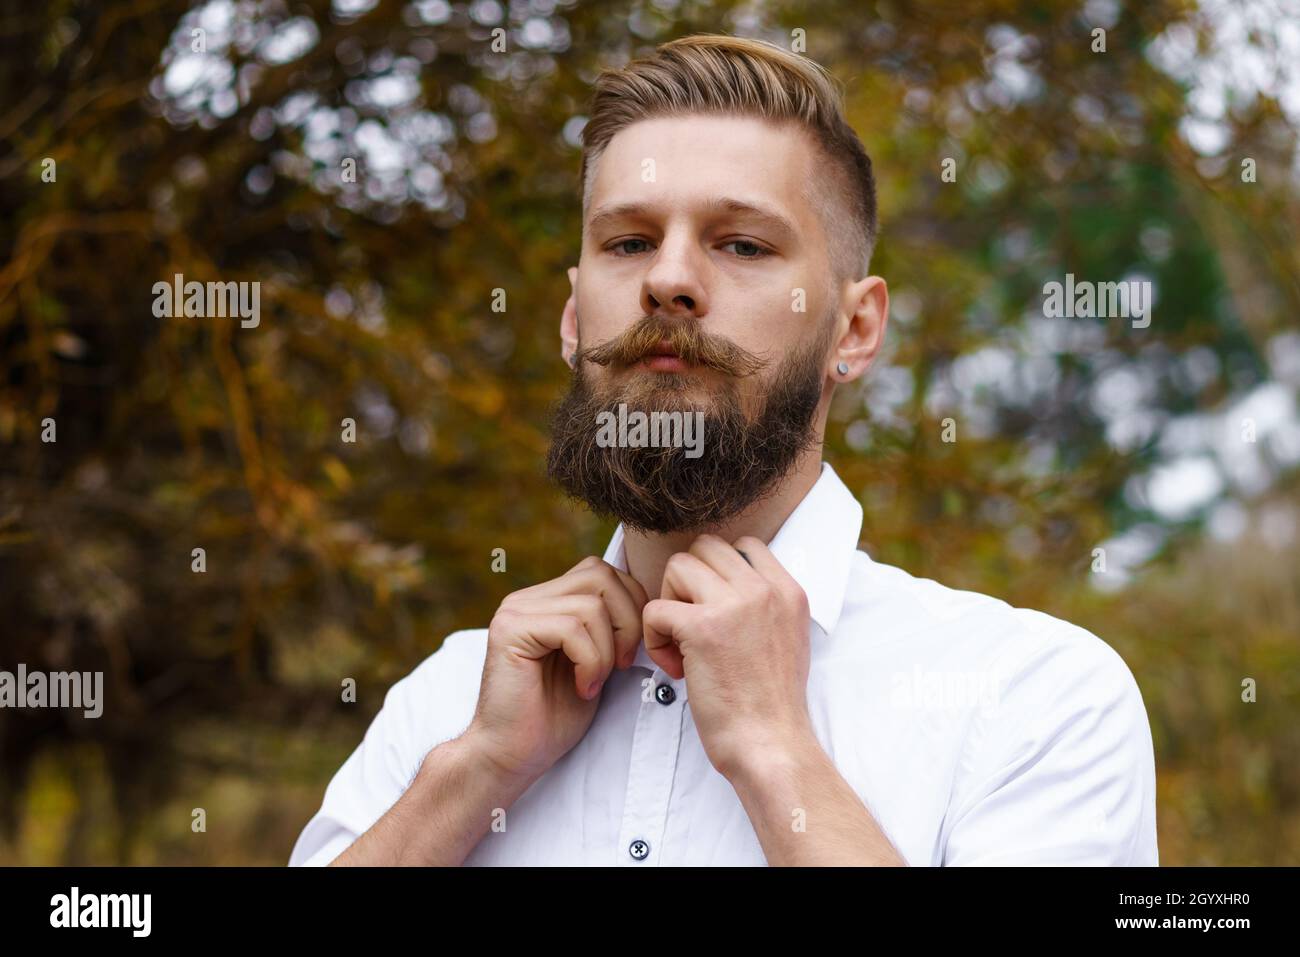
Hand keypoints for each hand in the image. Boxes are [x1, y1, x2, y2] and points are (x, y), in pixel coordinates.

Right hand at [468, 556, 647, 780]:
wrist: (513, 755)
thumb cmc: (555, 715)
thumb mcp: (597, 661)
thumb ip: (609, 626)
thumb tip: (648, 602)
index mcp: (548, 600)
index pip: (603, 571)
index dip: (631, 606)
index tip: (629, 653)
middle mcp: (528, 598)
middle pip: (600, 575)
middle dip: (626, 621)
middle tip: (622, 665)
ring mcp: (515, 611)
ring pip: (590, 604)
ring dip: (607, 650)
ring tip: (594, 681)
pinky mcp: (510, 631)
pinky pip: (570, 628)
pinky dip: (590, 662)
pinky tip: (582, 688)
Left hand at [642, 534, 813, 779]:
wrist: (770, 745)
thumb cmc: (770, 703)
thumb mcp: (787, 637)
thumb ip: (763, 605)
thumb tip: (722, 584)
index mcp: (788, 590)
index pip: (743, 544)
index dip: (716, 573)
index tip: (714, 612)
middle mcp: (765, 589)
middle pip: (704, 547)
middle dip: (687, 583)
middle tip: (691, 626)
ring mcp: (735, 605)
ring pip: (677, 567)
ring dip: (669, 604)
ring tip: (682, 645)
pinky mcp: (703, 629)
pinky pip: (654, 609)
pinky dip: (654, 639)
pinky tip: (675, 668)